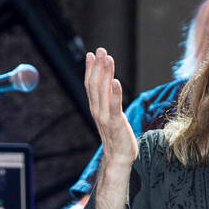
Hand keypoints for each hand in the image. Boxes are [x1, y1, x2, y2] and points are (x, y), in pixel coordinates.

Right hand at [85, 48, 137, 165]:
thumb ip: (108, 101)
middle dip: (98, 66)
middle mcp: (97, 110)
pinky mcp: (116, 123)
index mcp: (95, 108)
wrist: (118, 158)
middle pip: (95, 84)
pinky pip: (114, 106)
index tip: (92, 54)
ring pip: (102, 92)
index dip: (90, 69)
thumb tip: (109, 84)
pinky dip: (115, 93)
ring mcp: (105, 117)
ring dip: (105, 74)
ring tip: (108, 59)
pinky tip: (116, 81)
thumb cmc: (117, 136)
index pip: (90, 85)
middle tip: (101, 50)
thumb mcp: (110, 114)